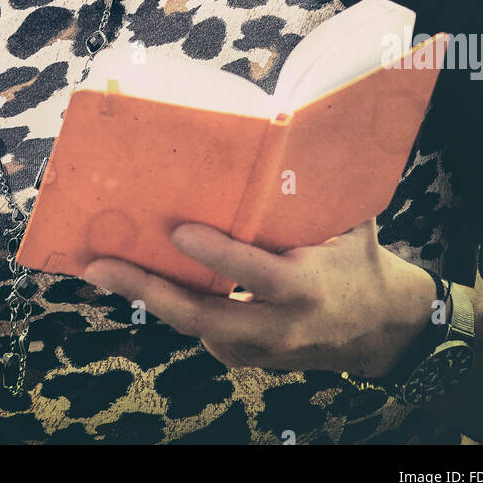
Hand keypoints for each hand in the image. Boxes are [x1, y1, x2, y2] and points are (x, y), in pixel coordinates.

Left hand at [80, 218, 438, 376]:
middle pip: (204, 316)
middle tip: (102, 266)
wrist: (380, 329)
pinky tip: (140, 281)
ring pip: (195, 328)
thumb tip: (295, 123)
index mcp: (306, 286)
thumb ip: (322, 185)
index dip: (216, 255)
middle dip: (149, 291)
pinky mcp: (251, 359)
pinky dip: (173, 308)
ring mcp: (262, 350)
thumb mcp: (350, 222)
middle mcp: (280, 325)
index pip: (253, 273)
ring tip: (103, 271)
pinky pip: (205, 334)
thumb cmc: (358, 260)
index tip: (178, 230)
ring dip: (149, 299)